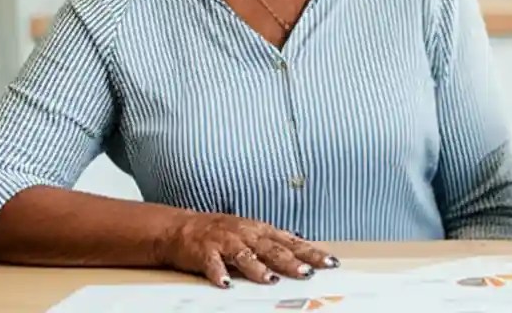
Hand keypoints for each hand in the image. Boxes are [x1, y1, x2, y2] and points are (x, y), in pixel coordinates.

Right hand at [159, 211, 338, 287]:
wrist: (181, 227)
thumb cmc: (220, 232)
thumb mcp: (251, 233)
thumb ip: (273, 243)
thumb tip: (303, 249)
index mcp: (260, 231)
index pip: (292, 242)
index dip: (311, 252)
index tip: (330, 262)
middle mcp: (246, 234)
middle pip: (273, 249)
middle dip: (292, 261)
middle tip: (308, 272)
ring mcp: (225, 242)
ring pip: (245, 255)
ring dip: (258, 268)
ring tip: (271, 279)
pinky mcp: (204, 251)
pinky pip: (212, 264)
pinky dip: (218, 273)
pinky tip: (225, 284)